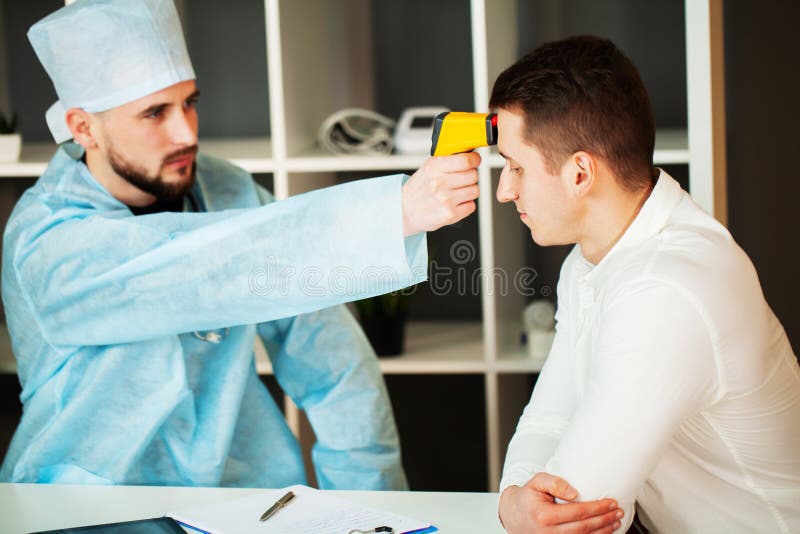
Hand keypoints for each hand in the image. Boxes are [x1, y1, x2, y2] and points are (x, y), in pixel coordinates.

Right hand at [401, 153, 480, 235]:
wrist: (404, 210)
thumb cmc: (417, 190)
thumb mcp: (427, 168)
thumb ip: (447, 161)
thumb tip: (469, 155)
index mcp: (434, 167)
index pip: (466, 160)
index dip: (474, 160)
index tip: (474, 161)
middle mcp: (440, 183)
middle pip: (473, 175)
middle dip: (470, 176)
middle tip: (461, 179)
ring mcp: (446, 199)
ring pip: (475, 190)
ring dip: (468, 191)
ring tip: (456, 192)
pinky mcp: (450, 214)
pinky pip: (471, 205)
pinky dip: (466, 205)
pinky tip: (455, 203)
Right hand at [499, 472, 622, 532]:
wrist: (513, 514)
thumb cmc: (528, 497)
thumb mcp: (537, 482)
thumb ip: (555, 483)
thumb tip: (574, 493)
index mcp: (544, 515)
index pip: (578, 512)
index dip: (597, 508)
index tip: (611, 502)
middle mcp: (547, 533)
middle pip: (584, 528)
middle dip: (604, 520)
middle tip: (618, 512)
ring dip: (603, 532)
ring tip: (615, 522)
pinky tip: (603, 532)